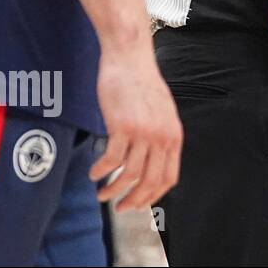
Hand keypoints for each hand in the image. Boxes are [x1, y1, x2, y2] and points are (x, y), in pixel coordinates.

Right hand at [90, 40, 183, 211]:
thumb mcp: (162, 113)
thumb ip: (160, 137)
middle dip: (133, 201)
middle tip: (119, 208)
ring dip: (113, 190)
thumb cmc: (142, 85)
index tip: (139, 205)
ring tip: (102, 194)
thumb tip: (152, 162)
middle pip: (150, 182)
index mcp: (174, 136)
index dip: (153, 196)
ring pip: (129, 175)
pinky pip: (111, 160)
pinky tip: (94, 173)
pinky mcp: (123, 126)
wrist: (130, 59)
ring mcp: (143, 132)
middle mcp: (162, 137)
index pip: (168, 178)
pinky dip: (101, 171)